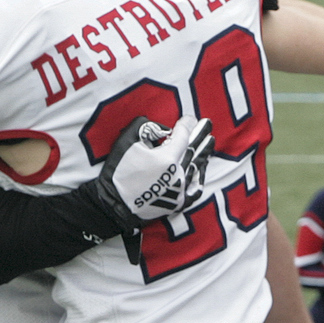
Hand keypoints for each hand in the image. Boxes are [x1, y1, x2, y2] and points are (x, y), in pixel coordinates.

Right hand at [92, 116, 213, 231]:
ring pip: (196, 166)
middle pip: (193, 150)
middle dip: (200, 135)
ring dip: (204, 152)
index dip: (187, 125)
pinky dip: (199, 175)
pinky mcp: (178, 202)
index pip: (182, 136)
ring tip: (210, 141)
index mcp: (166, 158)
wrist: (114, 204)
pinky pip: (195, 187)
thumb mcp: (127, 141)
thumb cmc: (118, 171)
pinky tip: (202, 167)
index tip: (190, 118)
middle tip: (208, 124)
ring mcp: (180, 190)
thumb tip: (164, 130)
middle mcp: (178, 174)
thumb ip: (147, 128)